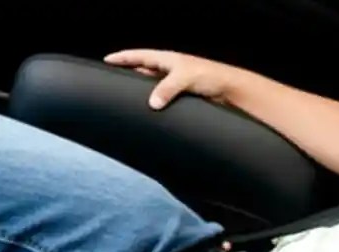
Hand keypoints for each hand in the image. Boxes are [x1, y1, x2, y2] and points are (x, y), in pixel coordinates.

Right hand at [104, 49, 248, 109]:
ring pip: (152, 85)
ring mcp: (175, 82)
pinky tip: (150, 109)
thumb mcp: (185, 78)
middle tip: (112, 79)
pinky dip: (154, 101)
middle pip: (143, 69)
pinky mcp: (181, 95)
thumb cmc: (211, 77)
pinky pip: (162, 97)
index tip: (107, 60)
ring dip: (141, 90)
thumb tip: (152, 103)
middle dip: (128, 73)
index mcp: (168, 59)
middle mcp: (170, 69)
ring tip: (126, 96)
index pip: (139, 56)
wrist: (230, 89)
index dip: (123, 58)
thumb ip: (167, 89)